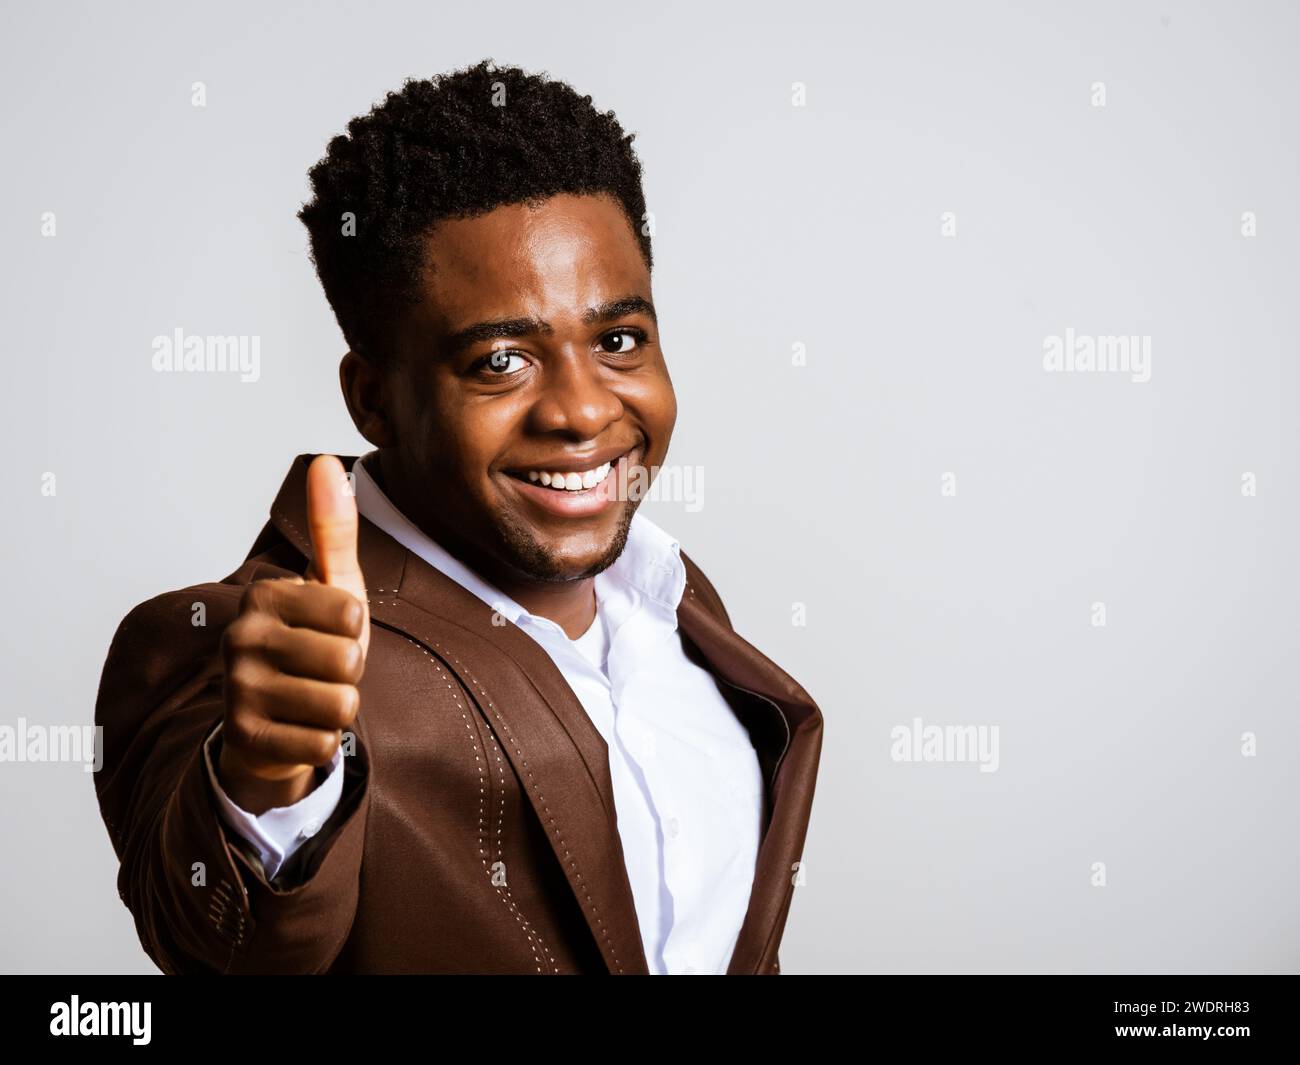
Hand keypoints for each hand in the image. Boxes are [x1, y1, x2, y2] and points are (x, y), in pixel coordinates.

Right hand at [217, 455, 369, 813]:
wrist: (273, 722)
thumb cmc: (312, 645)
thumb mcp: (332, 586)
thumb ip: (333, 529)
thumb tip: (330, 462)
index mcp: (265, 594)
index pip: (353, 615)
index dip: (355, 633)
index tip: (328, 635)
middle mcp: (241, 635)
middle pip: (349, 660)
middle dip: (349, 673)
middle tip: (319, 673)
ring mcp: (237, 687)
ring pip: (340, 703)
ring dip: (338, 708)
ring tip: (311, 699)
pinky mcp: (243, 737)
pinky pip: (323, 743)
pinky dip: (322, 742)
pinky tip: (298, 730)